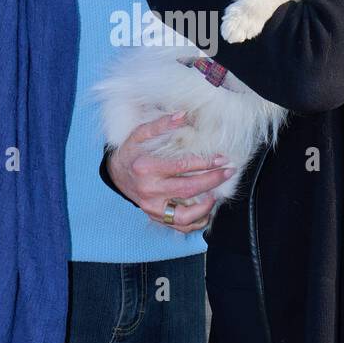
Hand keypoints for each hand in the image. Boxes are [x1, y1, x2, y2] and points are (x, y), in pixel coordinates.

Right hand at [107, 112, 235, 232]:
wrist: (116, 174)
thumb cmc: (131, 153)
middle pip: (188, 189)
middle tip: (227, 173)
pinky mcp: (155, 216)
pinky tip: (206, 212)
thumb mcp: (140, 134)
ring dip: (205, 208)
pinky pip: (178, 226)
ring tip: (216, 195)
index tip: (221, 159)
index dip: (205, 163)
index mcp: (146, 168)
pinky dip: (195, 223)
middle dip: (212, 181)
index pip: (182, 166)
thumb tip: (183, 116)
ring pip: (183, 216)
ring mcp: (151, 207)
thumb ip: (161, 125)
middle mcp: (149, 190)